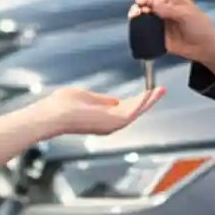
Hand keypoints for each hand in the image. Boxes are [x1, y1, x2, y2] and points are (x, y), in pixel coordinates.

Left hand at [25, 85, 165, 136]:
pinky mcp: (113, 121)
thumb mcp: (85, 97)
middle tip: (160, 90)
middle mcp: (109, 124)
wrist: (53, 114)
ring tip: (160, 90)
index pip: (124, 108)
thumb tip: (114, 100)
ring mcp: (111, 124)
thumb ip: (101, 100)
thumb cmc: (61, 106)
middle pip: (134, 110)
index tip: (147, 92)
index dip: (137, 100)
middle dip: (148, 100)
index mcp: (102, 118)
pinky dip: (143, 102)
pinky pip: (133, 111)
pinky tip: (150, 94)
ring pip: (137, 111)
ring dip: (150, 101)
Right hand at [129, 0, 214, 71]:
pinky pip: (145, 31)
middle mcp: (165, 10)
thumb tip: (153, 2)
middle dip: (141, 1)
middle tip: (140, 3)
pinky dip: (138, 27)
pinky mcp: (158, 36)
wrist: (205, 47)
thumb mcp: (186, 14)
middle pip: (148, 2)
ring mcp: (160, 23)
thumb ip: (170, 9)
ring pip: (144, 16)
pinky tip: (136, 25)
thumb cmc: (199, 26)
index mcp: (174, 0)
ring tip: (135, 14)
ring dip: (137, 13)